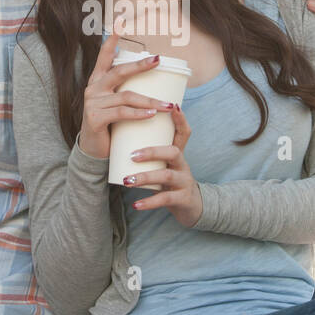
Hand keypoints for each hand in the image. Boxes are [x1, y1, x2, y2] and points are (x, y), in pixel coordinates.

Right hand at [77, 21, 178, 159]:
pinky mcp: (95, 119)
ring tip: (168, 105)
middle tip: (158, 60)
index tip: (120, 23)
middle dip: (140, 65)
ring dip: (150, 101)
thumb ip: (126, 91)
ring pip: (126, 96)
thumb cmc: (109, 125)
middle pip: (119, 72)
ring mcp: (93, 103)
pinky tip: (151, 115)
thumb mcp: (115, 104)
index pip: (104, 57)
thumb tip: (153, 81)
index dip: (112, 41)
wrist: (92, 151)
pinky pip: (121, 113)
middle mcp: (93, 88)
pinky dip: (138, 114)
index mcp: (98, 81)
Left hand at [122, 105, 202, 227]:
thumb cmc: (170, 181)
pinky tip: (136, 204)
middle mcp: (183, 165)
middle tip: (132, 155)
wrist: (191, 207)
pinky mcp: (182, 199)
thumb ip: (150, 150)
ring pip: (166, 176)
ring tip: (127, 181)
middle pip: (173, 152)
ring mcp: (184, 182)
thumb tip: (123, 131)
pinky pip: (165, 199)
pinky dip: (149, 202)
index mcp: (178, 154)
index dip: (180, 119)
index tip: (172, 107)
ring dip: (145, 177)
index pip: (183, 133)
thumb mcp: (165, 164)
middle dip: (152, 151)